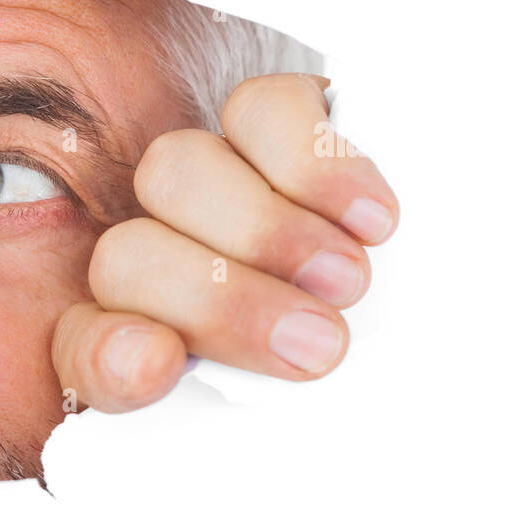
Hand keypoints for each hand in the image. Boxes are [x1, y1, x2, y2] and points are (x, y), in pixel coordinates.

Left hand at [52, 73, 398, 411]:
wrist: (432, 302)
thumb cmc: (349, 366)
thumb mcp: (286, 410)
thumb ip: (204, 401)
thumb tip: (153, 362)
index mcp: (143, 344)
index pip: (87, 349)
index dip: (114, 355)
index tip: (165, 362)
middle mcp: (154, 256)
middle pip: (127, 257)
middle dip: (222, 301)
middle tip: (318, 342)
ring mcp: (204, 182)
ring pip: (175, 172)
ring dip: (266, 233)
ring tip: (349, 280)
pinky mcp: (268, 120)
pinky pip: (260, 110)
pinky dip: (319, 167)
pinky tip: (374, 221)